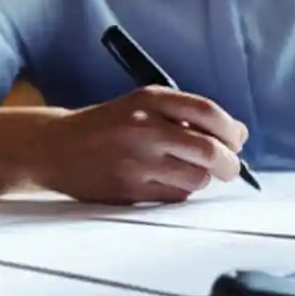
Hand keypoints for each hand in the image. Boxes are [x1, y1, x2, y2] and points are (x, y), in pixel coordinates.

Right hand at [27, 86, 248, 203]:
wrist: (55, 147)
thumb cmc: (109, 126)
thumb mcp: (143, 106)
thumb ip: (187, 115)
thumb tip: (239, 134)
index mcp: (150, 99)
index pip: (207, 111)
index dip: (230, 129)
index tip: (237, 140)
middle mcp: (145, 126)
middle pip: (209, 150)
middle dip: (229, 164)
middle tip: (230, 168)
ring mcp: (137, 160)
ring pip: (196, 178)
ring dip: (202, 179)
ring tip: (185, 171)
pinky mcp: (130, 188)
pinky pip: (175, 196)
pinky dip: (181, 191)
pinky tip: (165, 182)